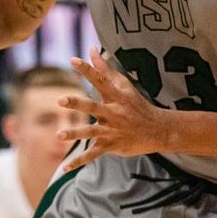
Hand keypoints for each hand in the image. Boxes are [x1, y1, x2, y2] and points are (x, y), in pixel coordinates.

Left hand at [57, 52, 171, 171]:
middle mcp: (113, 113)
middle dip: (77, 104)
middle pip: (92, 107)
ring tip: (59, 135)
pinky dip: (79, 162)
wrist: (157, 130)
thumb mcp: (124, 86)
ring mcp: (111, 131)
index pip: (100, 80)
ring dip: (75, 134)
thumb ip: (106, 69)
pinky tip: (65, 167)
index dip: (87, 70)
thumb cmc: (137, 104)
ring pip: (90, 133)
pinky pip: (92, 155)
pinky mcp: (111, 145)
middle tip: (60, 100)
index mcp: (115, 97)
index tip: (73, 60)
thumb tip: (93, 50)